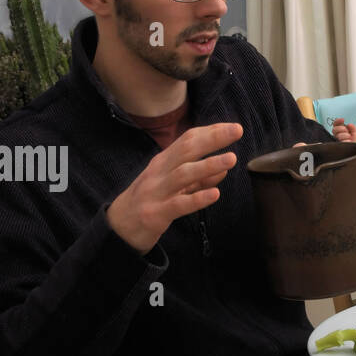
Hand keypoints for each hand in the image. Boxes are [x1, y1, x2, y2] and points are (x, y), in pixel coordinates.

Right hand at [107, 122, 241, 252]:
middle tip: (236, 131)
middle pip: (186, 150)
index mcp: (163, 162)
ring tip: (231, 159)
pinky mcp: (155, 214)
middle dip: (212, 139)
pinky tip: (215, 194)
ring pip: (183, 174)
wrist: (118, 227)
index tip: (232, 127)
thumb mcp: (173, 186)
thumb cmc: (150, 202)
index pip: (187, 140)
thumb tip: (224, 169)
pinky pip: (179, 205)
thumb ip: (198, 179)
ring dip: (208, 165)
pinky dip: (197, 199)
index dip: (210, 132)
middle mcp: (159, 172)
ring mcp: (156, 192)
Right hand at [331, 118, 355, 142]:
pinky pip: (341, 142)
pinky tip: (349, 142)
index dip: (337, 121)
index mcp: (340, 132)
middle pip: (334, 129)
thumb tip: (349, 124)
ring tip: (349, 138)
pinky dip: (346, 141)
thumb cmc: (354, 144)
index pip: (335, 125)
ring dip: (344, 136)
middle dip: (341, 128)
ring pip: (338, 135)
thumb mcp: (355, 134)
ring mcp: (338, 142)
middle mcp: (338, 136)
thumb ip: (352, 128)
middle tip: (346, 131)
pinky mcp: (339, 147)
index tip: (342, 119)